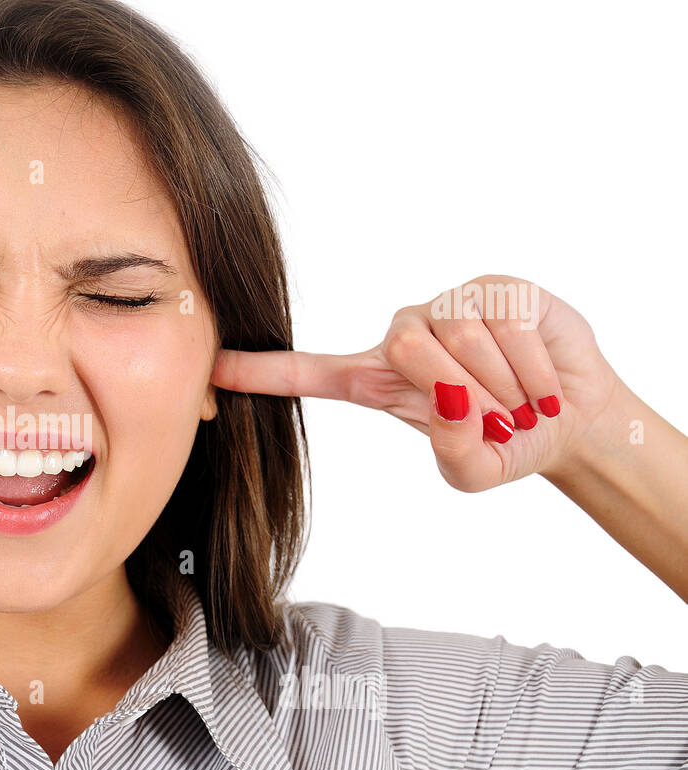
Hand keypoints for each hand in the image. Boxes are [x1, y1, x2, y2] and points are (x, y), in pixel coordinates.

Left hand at [212, 275, 619, 491]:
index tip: (212, 369)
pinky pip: (503, 320)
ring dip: (499, 385)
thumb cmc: (507, 442)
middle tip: (493, 419)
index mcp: (377, 381)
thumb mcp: (475, 469)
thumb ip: (454, 452)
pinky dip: (529, 367)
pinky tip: (541, 384)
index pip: (306, 372)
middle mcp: (402, 336)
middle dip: (459, 394)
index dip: (260, 372)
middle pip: (402, 346)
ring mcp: (447, 305)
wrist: (572, 418)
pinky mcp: (493, 285)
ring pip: (455, 332)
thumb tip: (450, 398)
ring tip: (518, 403)